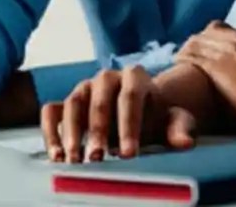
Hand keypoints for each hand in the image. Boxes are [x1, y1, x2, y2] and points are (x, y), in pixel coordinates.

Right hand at [40, 66, 195, 162]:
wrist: (139, 112)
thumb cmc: (156, 117)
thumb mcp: (172, 121)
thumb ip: (178, 129)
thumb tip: (185, 142)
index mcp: (135, 76)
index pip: (130, 97)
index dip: (129, 126)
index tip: (128, 154)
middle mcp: (106, 77)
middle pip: (99, 101)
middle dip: (97, 131)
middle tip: (98, 157)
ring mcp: (83, 87)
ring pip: (72, 104)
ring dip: (71, 133)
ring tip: (75, 160)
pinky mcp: (66, 102)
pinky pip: (51, 112)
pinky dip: (51, 132)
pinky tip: (56, 155)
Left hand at [176, 22, 235, 134]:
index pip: (221, 30)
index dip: (209, 40)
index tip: (204, 52)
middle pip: (205, 34)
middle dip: (195, 45)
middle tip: (186, 58)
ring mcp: (226, 53)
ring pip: (195, 43)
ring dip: (185, 51)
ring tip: (178, 63)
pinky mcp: (216, 67)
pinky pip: (190, 56)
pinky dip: (181, 60)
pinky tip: (176, 69)